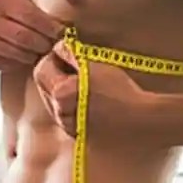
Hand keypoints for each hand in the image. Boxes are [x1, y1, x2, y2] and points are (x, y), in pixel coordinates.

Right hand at [0, 0, 63, 71]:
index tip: (64, 33)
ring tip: (44, 52)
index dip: (51, 27)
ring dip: (36, 55)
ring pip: (20, 54)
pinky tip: (27, 57)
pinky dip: (22, 62)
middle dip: (45, 44)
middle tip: (56, 46)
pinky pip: (10, 64)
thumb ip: (34, 10)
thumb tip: (66, 25)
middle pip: (26, 38)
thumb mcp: (11, 0)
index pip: (32, 17)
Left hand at [32, 41, 157, 140]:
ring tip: (83, 81)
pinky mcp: (77, 134)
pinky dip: (70, 103)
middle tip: (73, 64)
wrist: (140, 122)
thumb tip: (58, 47)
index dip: (51, 58)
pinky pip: (65, 113)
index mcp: (61, 94)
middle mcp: (59, 113)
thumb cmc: (120, 91)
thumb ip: (71, 53)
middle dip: (54, 72)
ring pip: (53, 101)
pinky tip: (88, 98)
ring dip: (61, 88)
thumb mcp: (95, 65)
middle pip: (44, 86)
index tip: (65, 52)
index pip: (41, 70)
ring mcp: (67, 125)